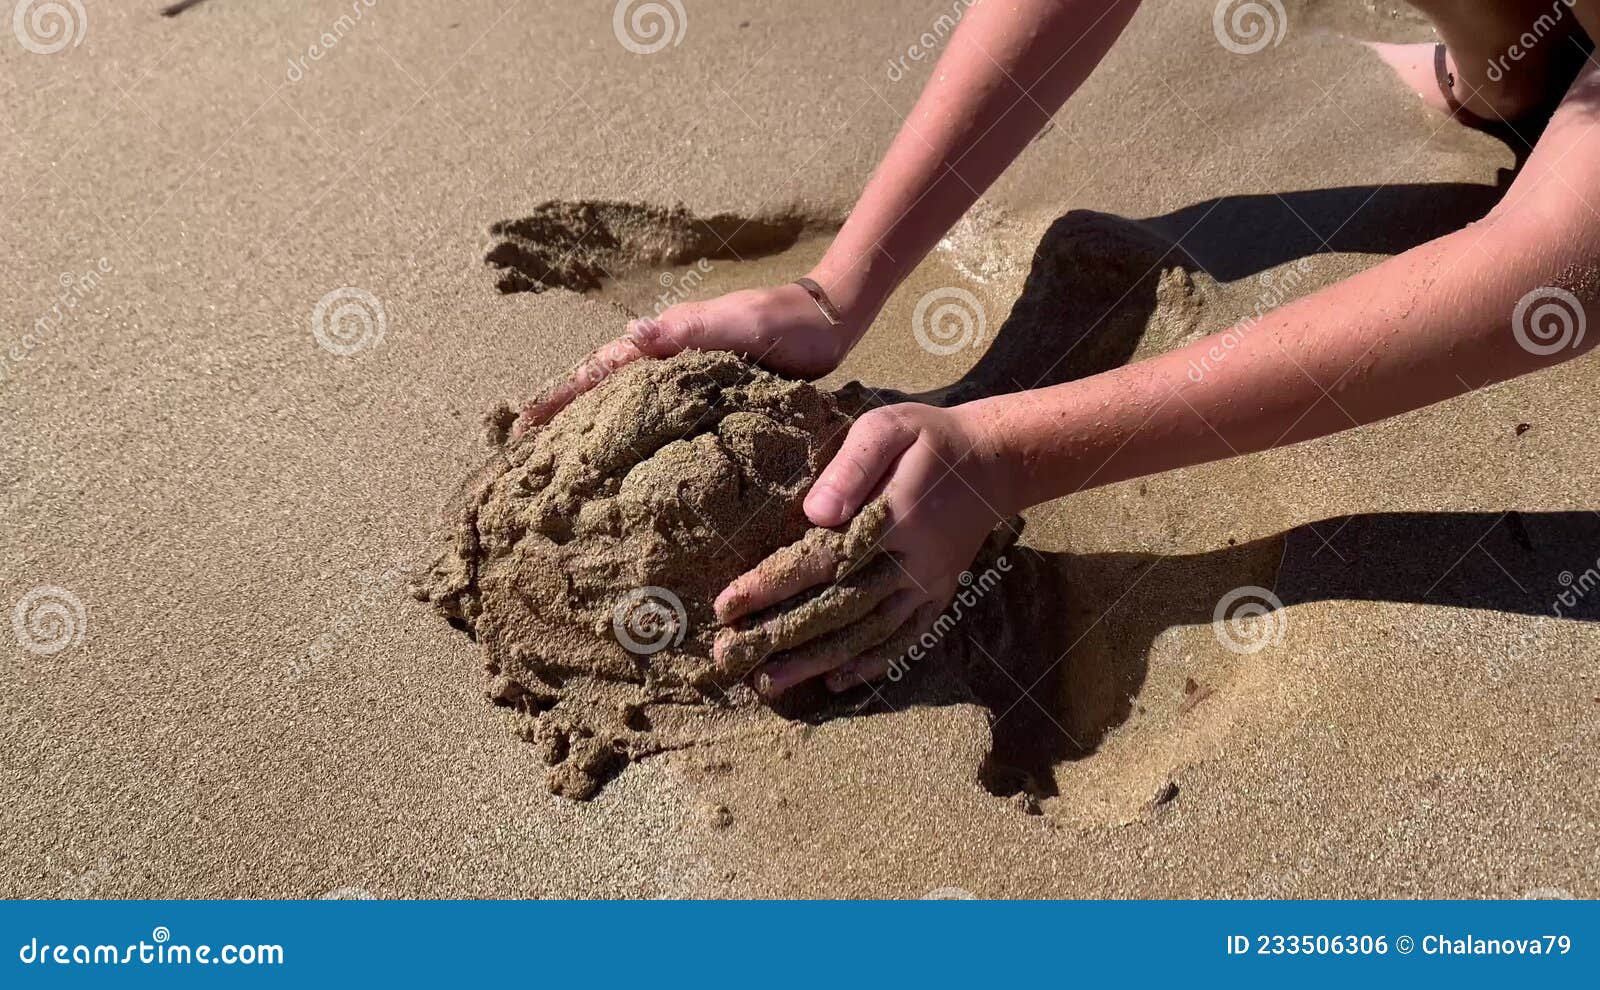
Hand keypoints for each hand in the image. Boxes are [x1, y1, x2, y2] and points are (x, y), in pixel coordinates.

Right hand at [512, 279, 861, 436]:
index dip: (564, 395)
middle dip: (567, 415)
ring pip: (631, 406)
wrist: (829, 321)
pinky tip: (629, 465)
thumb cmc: (785, 319)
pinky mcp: (711, 397)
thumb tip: (631, 332)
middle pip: (607, 389)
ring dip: (596, 429)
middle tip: (526, 451)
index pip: (603, 369)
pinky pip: (661, 419)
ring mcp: (689, 380)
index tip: (525, 422)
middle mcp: (670, 361)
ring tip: (564, 465)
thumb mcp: (740, 323)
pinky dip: (636, 436)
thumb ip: (689, 329)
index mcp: (667, 341)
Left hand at [713, 401, 1016, 696]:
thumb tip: (814, 514)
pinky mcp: (940, 595)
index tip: (726, 606)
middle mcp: (913, 561)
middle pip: (839, 608)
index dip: (771, 586)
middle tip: (731, 657)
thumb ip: (852, 467)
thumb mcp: (889, 429)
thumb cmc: (928, 438)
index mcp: (895, 518)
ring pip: (868, 633)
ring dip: (818, 660)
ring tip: (771, 682)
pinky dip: (872, 664)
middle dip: (782, 635)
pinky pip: (906, 639)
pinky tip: (836, 682)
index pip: (820, 561)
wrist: (994, 461)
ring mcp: (929, 584)